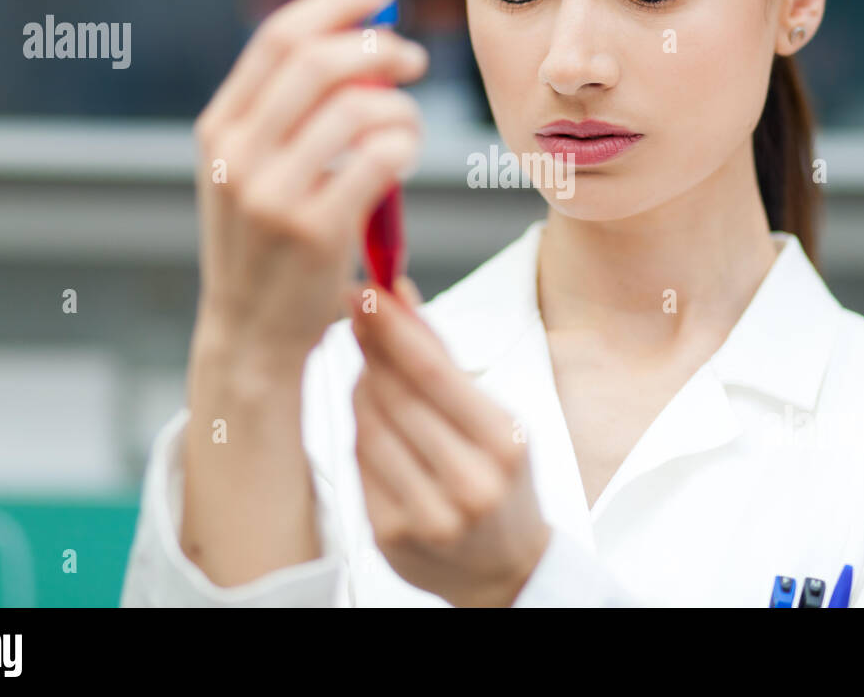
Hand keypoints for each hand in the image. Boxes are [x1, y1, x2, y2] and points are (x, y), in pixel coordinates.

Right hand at [191, 0, 426, 387]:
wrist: (251, 336)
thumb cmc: (270, 249)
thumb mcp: (253, 174)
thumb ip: (287, 115)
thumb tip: (362, 50)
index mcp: (219, 129)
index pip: (277, 37)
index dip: (336, 2)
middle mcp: (236, 154)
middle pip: (317, 61)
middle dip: (378, 46)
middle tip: (414, 58)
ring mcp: (270, 193)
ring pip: (355, 108)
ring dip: (399, 107)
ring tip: (408, 127)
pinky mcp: (311, 230)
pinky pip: (379, 159)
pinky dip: (404, 146)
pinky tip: (405, 158)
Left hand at [348, 276, 552, 606]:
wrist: (506, 570)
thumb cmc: (502, 485)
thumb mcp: (495, 420)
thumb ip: (444, 359)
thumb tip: (400, 296)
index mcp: (503, 444)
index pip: (432, 371)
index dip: (392, 326)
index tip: (368, 293)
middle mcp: (468, 483)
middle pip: (395, 395)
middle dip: (372, 348)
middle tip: (359, 316)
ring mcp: (427, 514)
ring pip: (368, 427)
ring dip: (362, 389)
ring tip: (372, 374)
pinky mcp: (390, 535)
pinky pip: (358, 464)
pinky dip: (360, 433)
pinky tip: (373, 423)